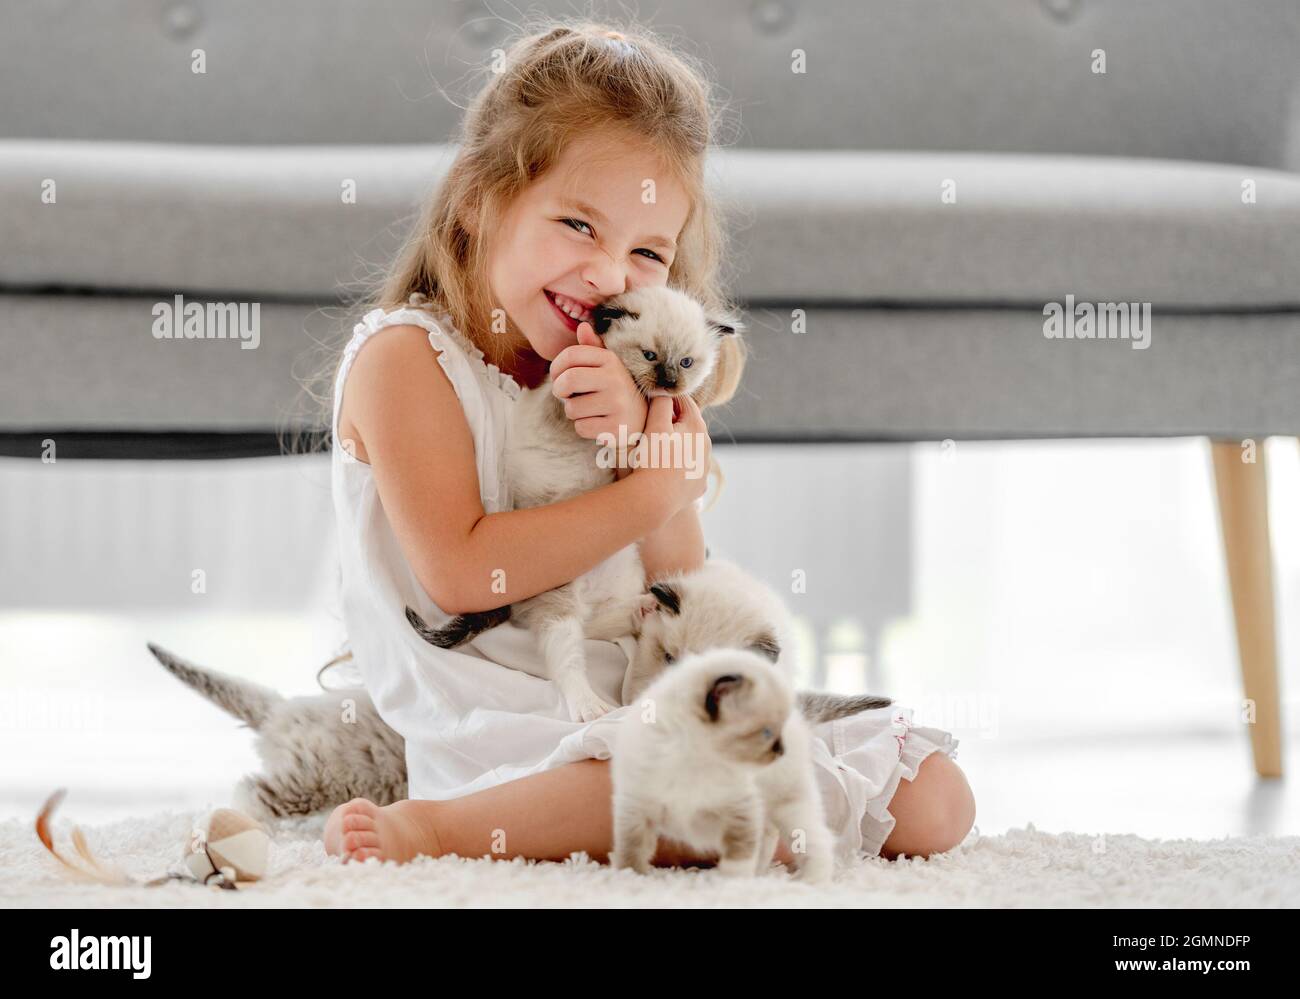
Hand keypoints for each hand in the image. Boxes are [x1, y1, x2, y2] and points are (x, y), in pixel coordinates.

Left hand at [550, 322, 648, 443]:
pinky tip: (597, 423)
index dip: (556, 367)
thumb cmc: (617, 391)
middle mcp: (617, 379)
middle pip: (568, 380)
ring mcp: (618, 404)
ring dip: (573, 411)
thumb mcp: (609, 367)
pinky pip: (581, 427)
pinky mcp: (616, 428)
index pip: (571, 355)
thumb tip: (582, 327)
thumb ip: (593, 349)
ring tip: (588, 409)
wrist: (644, 422)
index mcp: (612, 360)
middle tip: (564, 394)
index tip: (557, 376)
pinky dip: (584, 428)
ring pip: (572, 408)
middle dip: (559, 390)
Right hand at [632, 394, 711, 514]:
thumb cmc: (652, 459)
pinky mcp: (699, 485)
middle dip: (672, 422)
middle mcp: (706, 445)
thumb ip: (661, 403)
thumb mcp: (654, 424)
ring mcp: (704, 467)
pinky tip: (664, 470)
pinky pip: (689, 469)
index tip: (652, 402)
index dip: (667, 399)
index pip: (684, 401)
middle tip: (651, 426)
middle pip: (689, 425)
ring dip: (677, 444)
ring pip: (690, 448)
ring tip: (657, 449)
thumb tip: (664, 392)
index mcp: (697, 426)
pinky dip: (679, 466)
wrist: (654, 498)